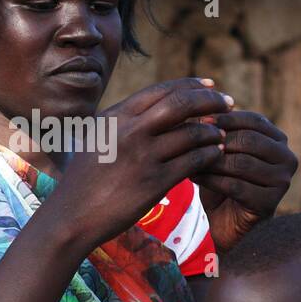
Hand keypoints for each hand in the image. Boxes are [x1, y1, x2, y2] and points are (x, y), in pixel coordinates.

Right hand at [47, 78, 231, 254]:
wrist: (72, 216)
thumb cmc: (82, 180)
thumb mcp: (96, 139)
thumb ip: (121, 122)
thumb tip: (147, 109)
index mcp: (116, 116)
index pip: (162, 90)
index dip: (191, 85)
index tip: (210, 86)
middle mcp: (131, 131)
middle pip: (181, 104)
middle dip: (210, 100)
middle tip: (229, 103)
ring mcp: (144, 157)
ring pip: (192, 133)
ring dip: (213, 131)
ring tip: (222, 133)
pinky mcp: (155, 182)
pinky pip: (193, 162)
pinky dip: (209, 155)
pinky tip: (216, 154)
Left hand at [191, 110, 296, 251]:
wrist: (225, 222)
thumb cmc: (222, 181)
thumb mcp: (221, 151)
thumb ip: (218, 131)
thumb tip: (199, 112)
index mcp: (278, 140)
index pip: (254, 120)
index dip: (226, 118)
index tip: (200, 119)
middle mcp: (287, 158)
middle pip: (249, 140)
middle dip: (217, 139)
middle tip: (192, 140)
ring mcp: (282, 182)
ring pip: (242, 163)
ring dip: (212, 160)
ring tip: (189, 158)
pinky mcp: (269, 203)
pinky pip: (236, 186)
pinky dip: (212, 179)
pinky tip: (194, 176)